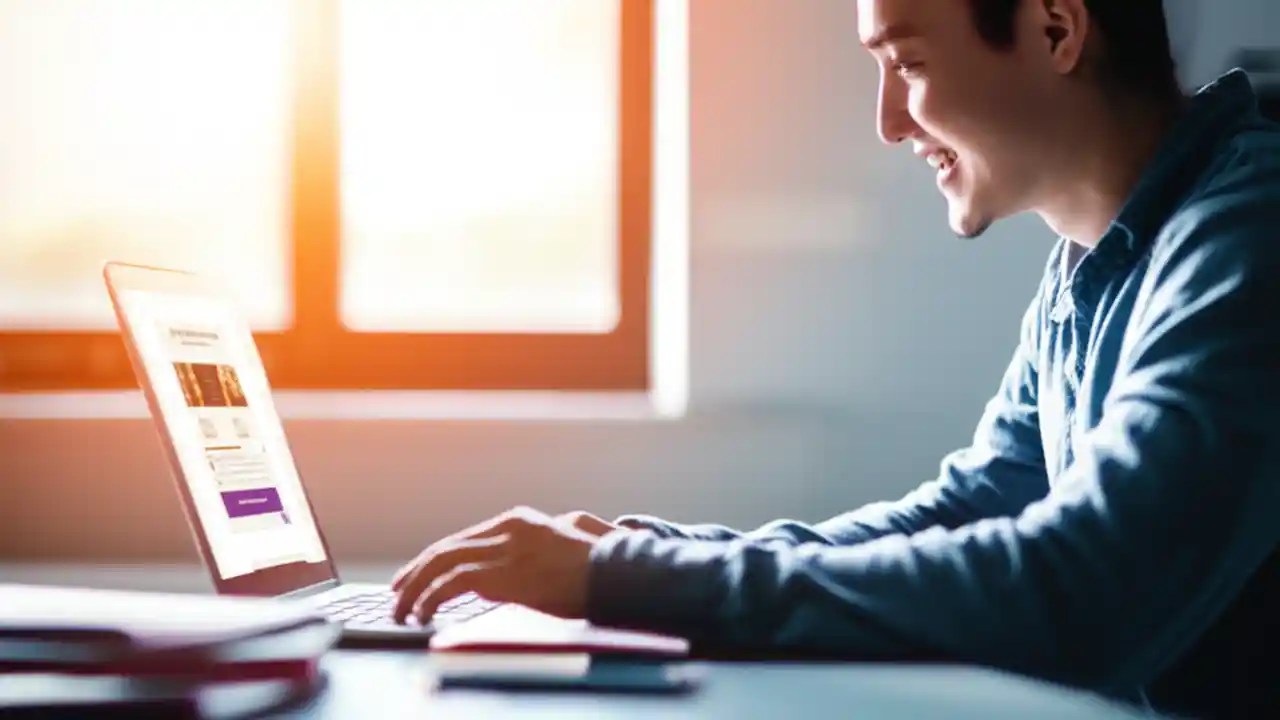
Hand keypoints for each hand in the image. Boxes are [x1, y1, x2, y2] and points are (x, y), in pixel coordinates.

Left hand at [390, 507, 613, 624]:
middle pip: (446, 547)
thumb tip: (566, 524)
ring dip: (415, 589)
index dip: (434, 558)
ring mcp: (503, 549)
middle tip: (397, 592)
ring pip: (440, 562)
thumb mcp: (579, 534)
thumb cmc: (603, 563)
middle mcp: (506, 528)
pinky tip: (423, 614)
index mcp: (519, 521)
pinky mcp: (502, 573)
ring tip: (402, 610)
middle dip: (415, 572)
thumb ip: (562, 528)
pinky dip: (430, 598)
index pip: (464, 538)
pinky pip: (451, 583)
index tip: (416, 576)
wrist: (618, 574)